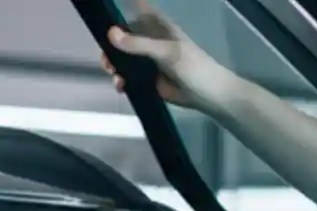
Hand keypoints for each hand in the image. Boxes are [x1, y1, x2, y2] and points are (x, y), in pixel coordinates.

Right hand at [99, 0, 241, 111]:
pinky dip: (122, 80)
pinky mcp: (149, 78)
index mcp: (158, 26)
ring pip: (123, 57)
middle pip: (123, 36)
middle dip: (111, 46)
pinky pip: (129, 76)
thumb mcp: (166, 52)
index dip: (127, 4)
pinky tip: (121, 86)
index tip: (108, 6)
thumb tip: (110, 34)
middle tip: (107, 61)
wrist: (209, 95)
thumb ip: (139, 44)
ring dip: (114, 65)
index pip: (138, 8)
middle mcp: (151, 40)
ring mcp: (149, 60)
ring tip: (114, 75)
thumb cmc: (193, 67)